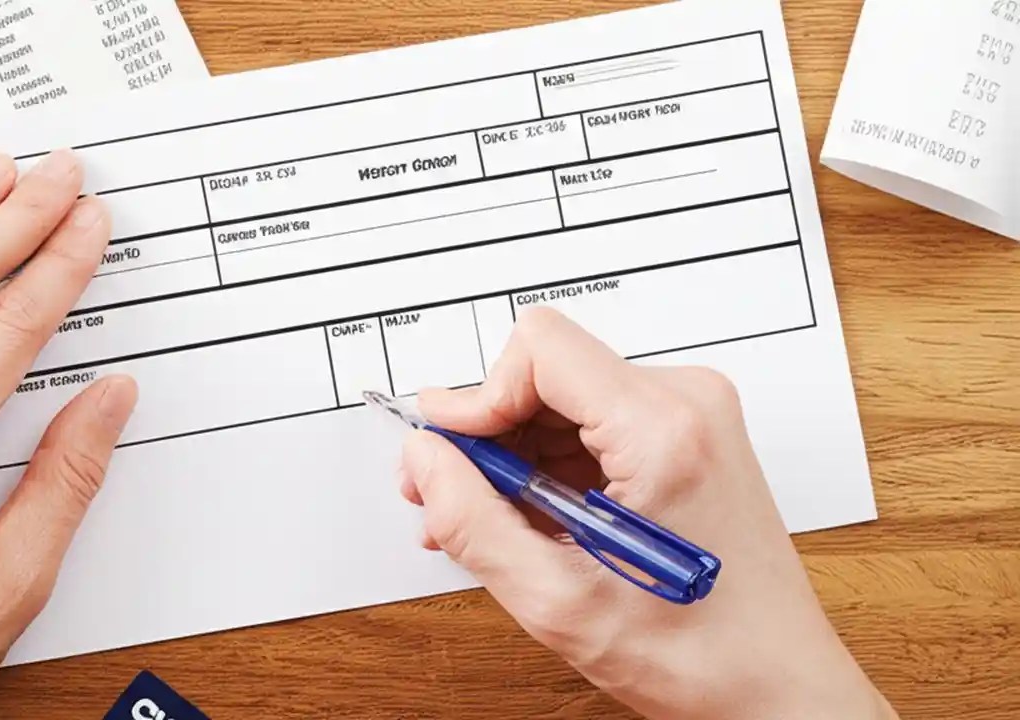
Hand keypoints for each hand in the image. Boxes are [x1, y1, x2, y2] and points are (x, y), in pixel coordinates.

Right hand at [399, 307, 896, 719]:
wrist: (775, 685)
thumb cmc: (702, 653)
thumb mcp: (559, 600)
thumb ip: (473, 521)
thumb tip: (424, 459)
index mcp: (663, 430)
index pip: (541, 348)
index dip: (478, 396)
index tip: (448, 450)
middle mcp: (686, 404)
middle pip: (547, 371)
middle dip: (489, 433)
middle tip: (452, 496)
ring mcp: (690, 418)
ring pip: (562, 398)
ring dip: (516, 454)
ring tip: (492, 523)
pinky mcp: (685, 437)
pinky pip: (591, 424)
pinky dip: (549, 465)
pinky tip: (531, 520)